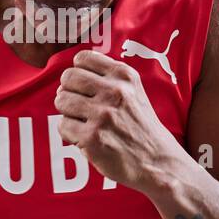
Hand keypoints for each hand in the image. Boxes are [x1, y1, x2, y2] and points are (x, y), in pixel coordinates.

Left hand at [53, 49, 180, 190]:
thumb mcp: (132, 91)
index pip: (82, 58)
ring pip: (61, 100)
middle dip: (68, 91)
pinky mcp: (92, 137)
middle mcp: (114, 91)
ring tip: (83, 122)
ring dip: (67, 112)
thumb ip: (106, 78)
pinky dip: (69, 133)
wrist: (157, 160)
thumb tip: (67, 78)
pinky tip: (85, 138)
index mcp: (124, 75)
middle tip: (80, 107)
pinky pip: (63, 125)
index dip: (77, 73)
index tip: (83, 88)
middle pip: (67, 77)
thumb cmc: (139, 126)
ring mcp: (102, 114)